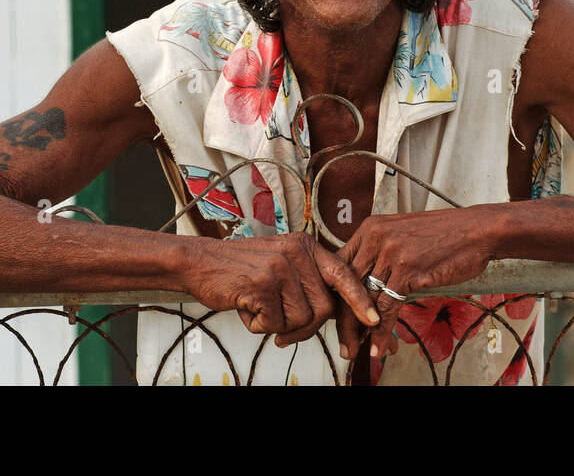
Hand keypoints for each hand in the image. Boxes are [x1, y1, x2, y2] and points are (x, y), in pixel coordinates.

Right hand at [182, 231, 379, 346]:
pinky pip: (275, 324)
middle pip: (324, 308)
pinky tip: (247, 307)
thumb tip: (329, 314)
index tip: (373, 320)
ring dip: (278, 325)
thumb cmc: (241, 269)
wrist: (200, 262)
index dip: (359, 300)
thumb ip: (306, 282)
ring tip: (258, 307)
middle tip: (280, 327)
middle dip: (305, 327)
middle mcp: (297, 252)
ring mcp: (280, 267)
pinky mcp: (262, 284)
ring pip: (301, 320)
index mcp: (307, 246)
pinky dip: (260, 326)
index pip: (343, 274)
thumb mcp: (281, 264)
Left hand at [334, 208, 494, 359]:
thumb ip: (379, 253)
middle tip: (345, 344)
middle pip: (347, 287)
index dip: (336, 296)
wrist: (476, 230)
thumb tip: (365, 284)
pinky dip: (382, 332)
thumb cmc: (443, 236)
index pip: (339, 266)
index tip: (337, 318)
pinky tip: (380, 347)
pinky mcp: (408, 271)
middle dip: (343, 321)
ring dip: (362, 332)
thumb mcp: (401, 234)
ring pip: (365, 301)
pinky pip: (388, 309)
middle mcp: (375, 238)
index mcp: (369, 228)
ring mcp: (391, 254)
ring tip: (360, 351)